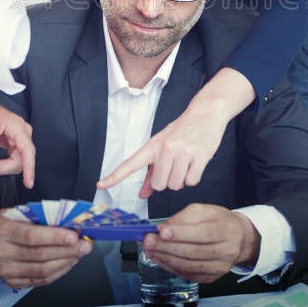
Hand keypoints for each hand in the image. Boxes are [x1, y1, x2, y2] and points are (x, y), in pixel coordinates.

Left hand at [0, 82, 35, 187]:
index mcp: (17, 126)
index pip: (27, 151)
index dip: (29, 168)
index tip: (29, 183)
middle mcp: (22, 131)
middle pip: (22, 158)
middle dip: (5, 166)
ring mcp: (20, 136)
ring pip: (18, 160)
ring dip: (3, 164)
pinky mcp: (16, 141)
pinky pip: (14, 157)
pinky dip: (3, 162)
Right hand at [0, 212, 90, 287]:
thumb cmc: (1, 224)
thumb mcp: (15, 213)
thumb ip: (37, 218)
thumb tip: (67, 222)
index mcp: (1, 231)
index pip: (31, 236)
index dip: (55, 237)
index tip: (74, 236)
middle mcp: (1, 253)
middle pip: (40, 255)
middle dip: (67, 251)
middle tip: (85, 244)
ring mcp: (5, 271)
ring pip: (42, 271)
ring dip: (66, 262)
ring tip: (79, 253)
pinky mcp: (10, 282)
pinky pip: (39, 281)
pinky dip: (57, 272)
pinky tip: (68, 262)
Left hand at [97, 68, 253, 196]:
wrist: (206, 112)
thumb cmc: (182, 131)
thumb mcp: (163, 146)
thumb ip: (152, 172)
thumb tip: (142, 194)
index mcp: (153, 146)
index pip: (131, 164)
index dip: (115, 176)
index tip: (101, 185)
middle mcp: (165, 148)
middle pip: (159, 185)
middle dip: (167, 181)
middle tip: (174, 166)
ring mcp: (182, 152)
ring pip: (175, 185)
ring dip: (181, 179)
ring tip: (186, 162)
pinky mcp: (199, 156)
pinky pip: (191, 181)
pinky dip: (193, 177)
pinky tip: (195, 163)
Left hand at [141, 204, 259, 282]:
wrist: (237, 238)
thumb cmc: (219, 221)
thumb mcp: (204, 210)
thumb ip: (183, 217)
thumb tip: (163, 228)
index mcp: (226, 229)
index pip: (202, 233)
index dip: (180, 233)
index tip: (161, 231)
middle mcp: (226, 250)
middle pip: (193, 251)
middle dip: (167, 246)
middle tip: (148, 240)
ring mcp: (220, 267)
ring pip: (188, 266)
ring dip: (165, 258)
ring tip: (149, 250)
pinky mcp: (212, 277)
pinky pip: (188, 274)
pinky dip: (170, 267)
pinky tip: (159, 258)